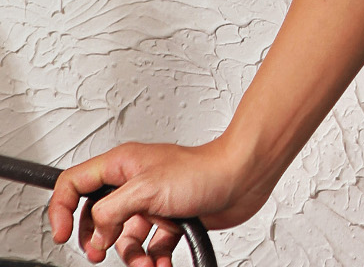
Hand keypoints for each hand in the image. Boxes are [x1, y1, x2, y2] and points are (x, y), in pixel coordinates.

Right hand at [48, 137, 269, 266]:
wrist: (243, 177)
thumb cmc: (203, 170)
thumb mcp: (145, 189)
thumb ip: (111, 210)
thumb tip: (97, 230)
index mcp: (123, 165)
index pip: (76, 182)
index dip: (61, 208)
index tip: (61, 235)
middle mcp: (135, 182)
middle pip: (96, 216)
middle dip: (97, 239)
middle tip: (100, 251)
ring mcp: (153, 201)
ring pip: (125, 237)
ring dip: (131, 256)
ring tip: (145, 262)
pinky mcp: (171, 218)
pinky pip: (151, 245)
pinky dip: (153, 258)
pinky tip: (161, 263)